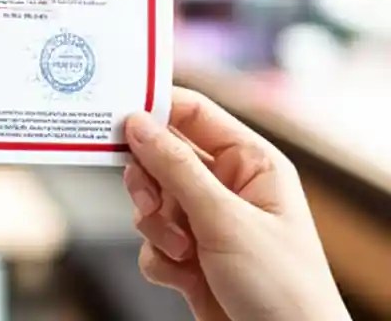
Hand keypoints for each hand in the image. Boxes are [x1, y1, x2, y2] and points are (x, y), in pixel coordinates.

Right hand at [122, 88, 349, 320]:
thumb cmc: (282, 287)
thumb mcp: (225, 220)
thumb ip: (176, 168)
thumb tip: (137, 123)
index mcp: (249, 163)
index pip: (193, 114)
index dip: (155, 110)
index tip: (116, 119)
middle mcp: (227, 187)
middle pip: (160, 159)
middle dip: (149, 185)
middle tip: (151, 204)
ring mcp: (207, 222)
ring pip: (150, 202)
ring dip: (156, 228)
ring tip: (182, 252)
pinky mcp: (190, 255)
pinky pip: (150, 240)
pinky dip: (158, 258)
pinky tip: (185, 276)